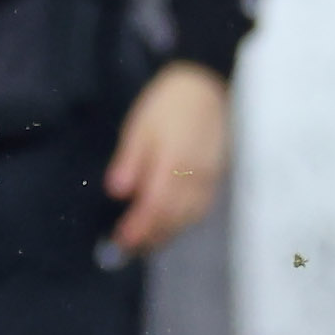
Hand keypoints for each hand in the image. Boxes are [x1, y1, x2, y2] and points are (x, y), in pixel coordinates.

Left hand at [102, 59, 229, 255]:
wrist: (208, 85)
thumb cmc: (169, 103)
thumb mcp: (140, 126)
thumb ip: (130, 161)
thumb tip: (118, 192)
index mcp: (172, 162)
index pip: (155, 206)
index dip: (139, 227)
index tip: (122, 240)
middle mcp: (194, 176)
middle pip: (174, 218)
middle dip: (151, 236)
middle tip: (130, 249)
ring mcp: (209, 178)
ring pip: (190, 216)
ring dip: (168, 233)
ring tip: (148, 242)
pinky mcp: (217, 176)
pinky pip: (201, 207)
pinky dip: (186, 221)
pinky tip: (173, 223)